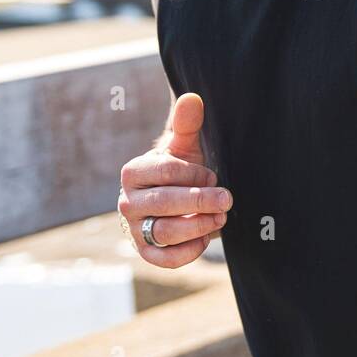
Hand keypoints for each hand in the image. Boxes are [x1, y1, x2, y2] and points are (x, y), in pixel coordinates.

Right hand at [118, 92, 232, 267]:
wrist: (166, 201)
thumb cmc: (176, 171)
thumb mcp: (182, 147)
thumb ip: (186, 125)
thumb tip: (192, 98)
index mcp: (133, 172)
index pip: (165, 172)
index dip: (194, 174)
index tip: (213, 175)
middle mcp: (127, 202)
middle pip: (165, 203)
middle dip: (200, 200)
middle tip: (228, 199)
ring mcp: (135, 229)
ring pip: (165, 232)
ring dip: (198, 226)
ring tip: (221, 218)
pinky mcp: (146, 252)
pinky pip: (165, 258)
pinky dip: (188, 251)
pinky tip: (206, 238)